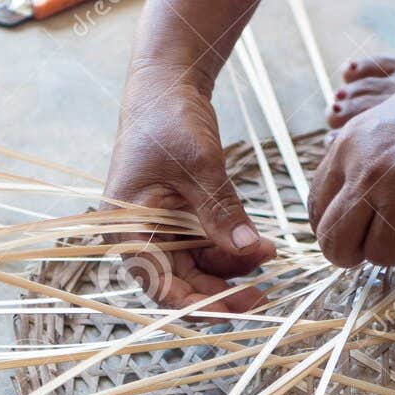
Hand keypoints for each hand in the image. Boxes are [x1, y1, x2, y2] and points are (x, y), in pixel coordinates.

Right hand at [104, 65, 275, 311]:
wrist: (167, 83)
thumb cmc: (168, 117)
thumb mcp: (199, 165)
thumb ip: (221, 212)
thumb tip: (248, 251)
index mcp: (128, 228)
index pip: (160, 286)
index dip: (197, 305)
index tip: (235, 311)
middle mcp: (141, 236)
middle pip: (182, 283)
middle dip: (223, 289)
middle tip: (264, 293)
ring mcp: (162, 229)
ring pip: (199, 268)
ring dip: (233, 267)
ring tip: (267, 252)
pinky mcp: (181, 220)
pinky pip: (208, 247)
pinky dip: (232, 249)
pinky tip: (259, 244)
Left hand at [307, 41, 394, 267]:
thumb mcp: (379, 123)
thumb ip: (354, 165)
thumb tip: (337, 215)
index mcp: (349, 149)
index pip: (317, 212)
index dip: (332, 232)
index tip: (349, 236)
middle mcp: (372, 174)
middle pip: (337, 246)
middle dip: (353, 256)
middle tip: (375, 248)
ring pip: (384, 257)